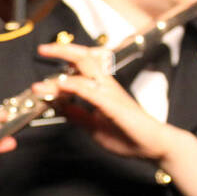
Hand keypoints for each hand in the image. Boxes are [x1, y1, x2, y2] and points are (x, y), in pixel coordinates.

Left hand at [33, 42, 174, 159]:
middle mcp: (107, 86)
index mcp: (103, 89)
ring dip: (63, 69)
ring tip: (42, 80)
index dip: (64, 60)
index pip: (82, 66)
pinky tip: (61, 86)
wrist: (154, 146)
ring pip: (88, 67)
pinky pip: (91, 91)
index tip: (46, 59)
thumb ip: (76, 115)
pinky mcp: (113, 105)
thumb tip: (57, 106)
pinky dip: (74, 86)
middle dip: (63, 50)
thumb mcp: (93, 126)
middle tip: (43, 49)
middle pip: (85, 58)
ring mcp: (110, 94)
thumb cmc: (129, 136)